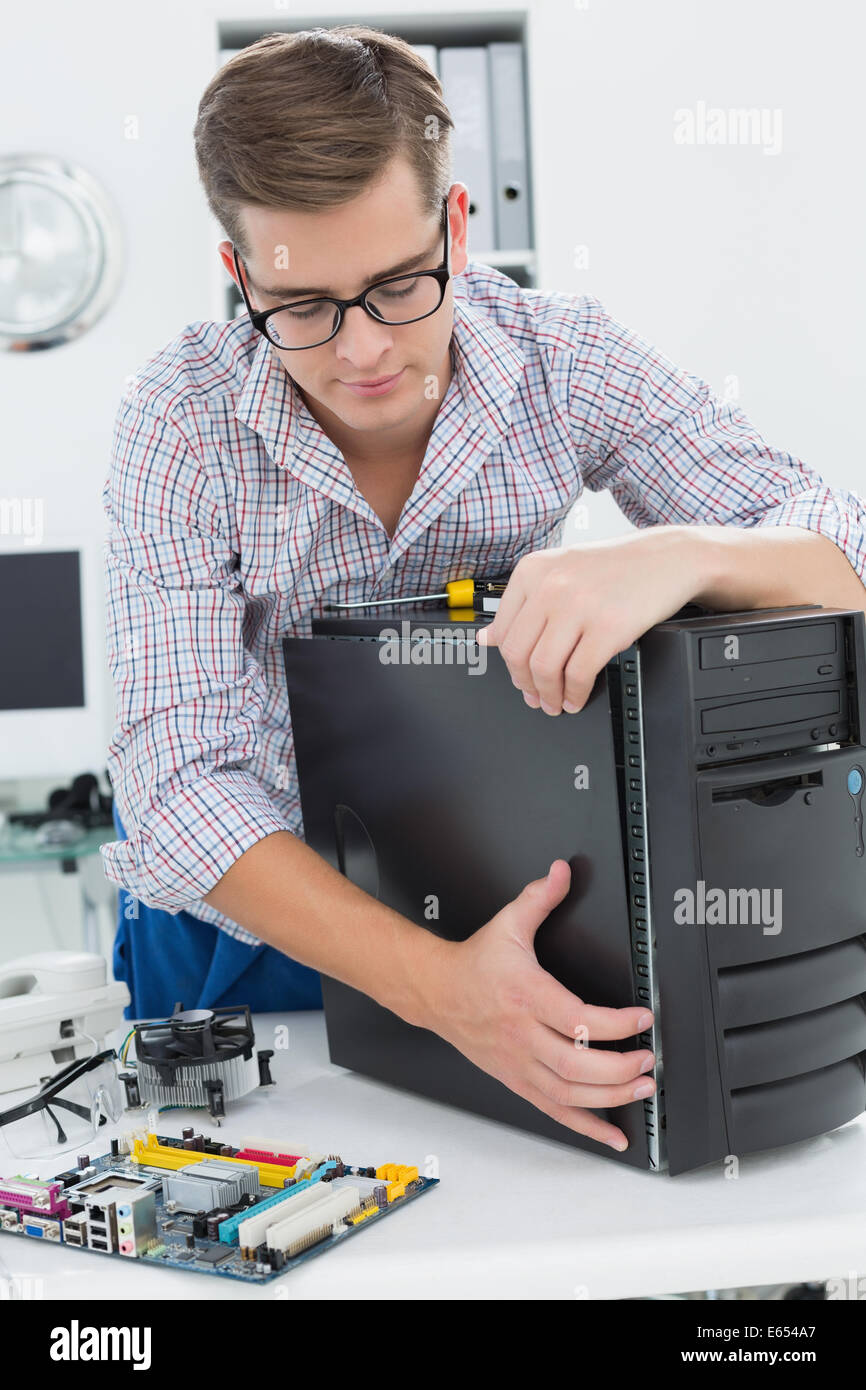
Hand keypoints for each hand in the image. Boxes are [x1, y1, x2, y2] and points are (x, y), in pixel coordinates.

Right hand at [418, 859, 654, 1150]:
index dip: (614, 1025)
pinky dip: (586, 1126)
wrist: (435, 992)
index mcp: (525, 996)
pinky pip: (554, 1111)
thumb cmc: (474, 963)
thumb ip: (539, 898)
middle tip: (649, 1059)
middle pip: (573, 1065)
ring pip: (566, 1093)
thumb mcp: (507, 923)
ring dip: (610, 1097)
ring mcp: (518, 1063)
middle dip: (618, 1068)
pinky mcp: (517, 1080)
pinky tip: (613, 1134)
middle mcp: (521, 1035)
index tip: (642, 1018)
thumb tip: (561, 871)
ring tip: (643, 1087)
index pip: (575, 1019)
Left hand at [478, 529, 701, 713]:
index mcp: (532, 570)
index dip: (508, 664)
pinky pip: (578, 674)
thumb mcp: (561, 572)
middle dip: (524, 685)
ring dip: (548, 695)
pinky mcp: (608, 627)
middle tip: (534, 697)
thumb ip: (523, 603)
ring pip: (544, 668)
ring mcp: (579, 606)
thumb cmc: (616, 567)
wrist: (668, 557)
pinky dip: (575, 694)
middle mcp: (551, 585)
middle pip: (518, 653)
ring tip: (555, 702)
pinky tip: (577, 697)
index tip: (518, 678)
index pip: (502, 631)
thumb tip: (487, 639)